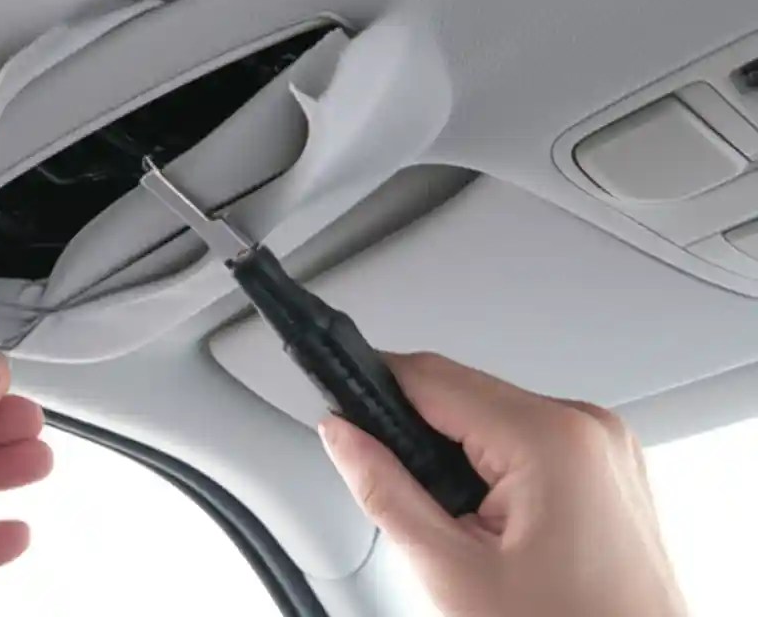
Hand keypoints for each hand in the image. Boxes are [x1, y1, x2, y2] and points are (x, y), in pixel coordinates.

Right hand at [320, 352, 686, 616]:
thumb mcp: (452, 573)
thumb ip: (385, 491)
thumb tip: (341, 435)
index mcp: (552, 440)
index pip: (434, 377)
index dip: (375, 389)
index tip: (341, 414)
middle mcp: (589, 428)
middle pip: (465, 394)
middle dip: (420, 438)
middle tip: (413, 511)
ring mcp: (607, 448)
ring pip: (494, 418)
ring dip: (459, 458)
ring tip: (467, 534)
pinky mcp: (609, 470)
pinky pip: (530, 443)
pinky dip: (497, 471)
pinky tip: (500, 530)